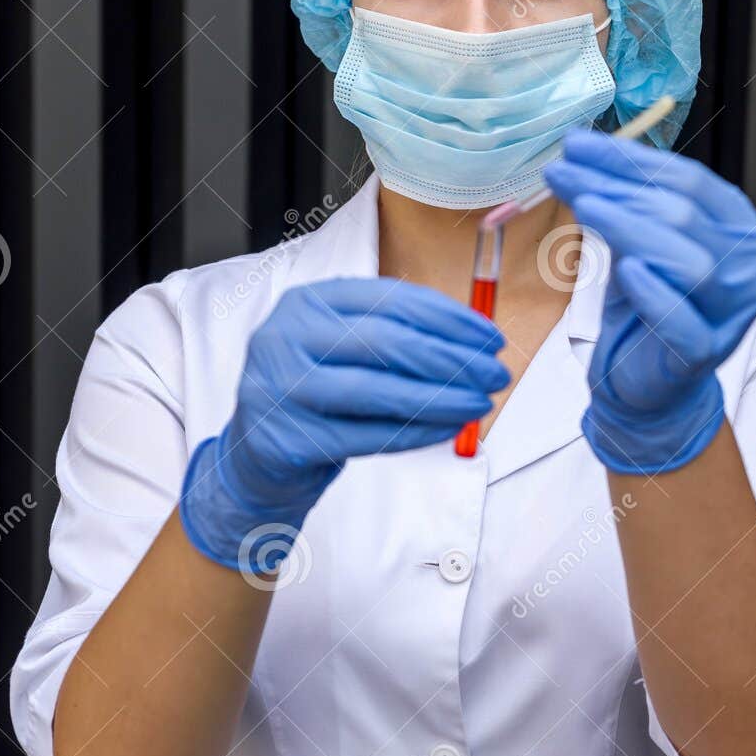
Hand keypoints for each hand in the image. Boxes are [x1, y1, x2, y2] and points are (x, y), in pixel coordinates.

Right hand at [180, 277, 508, 569]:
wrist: (260, 456)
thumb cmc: (319, 395)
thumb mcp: (346, 349)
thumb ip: (399, 336)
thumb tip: (475, 341)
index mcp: (308, 301)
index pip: (390, 299)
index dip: (448, 317)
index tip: (490, 336)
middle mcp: (287, 336)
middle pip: (387, 342)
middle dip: (452, 358)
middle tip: (496, 372)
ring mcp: (281, 387)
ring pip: (379, 390)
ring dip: (441, 398)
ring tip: (481, 402)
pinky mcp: (288, 437)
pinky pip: (368, 435)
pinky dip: (417, 431)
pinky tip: (449, 428)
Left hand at [544, 128, 755, 473]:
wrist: (646, 382)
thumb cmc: (646, 305)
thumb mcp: (633, 241)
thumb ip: (620, 200)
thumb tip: (578, 150)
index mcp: (736, 227)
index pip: (687, 181)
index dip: (631, 160)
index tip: (577, 144)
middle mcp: (745, 265)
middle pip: (682, 215)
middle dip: (618, 187)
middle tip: (563, 170)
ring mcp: (730, 310)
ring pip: (686, 260)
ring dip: (631, 228)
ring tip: (585, 205)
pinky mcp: (704, 351)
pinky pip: (683, 319)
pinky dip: (655, 292)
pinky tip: (627, 270)